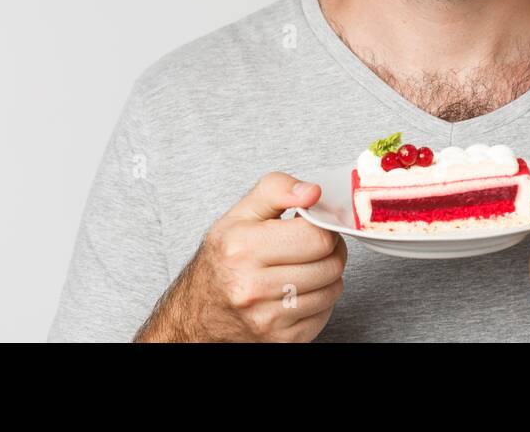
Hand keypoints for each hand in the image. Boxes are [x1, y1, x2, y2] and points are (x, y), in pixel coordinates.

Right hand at [134, 172, 346, 341]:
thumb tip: (312, 192)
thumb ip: (277, 189)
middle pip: (329, 264)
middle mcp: (251, 287)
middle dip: (330, 250)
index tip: (314, 226)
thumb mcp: (240, 214)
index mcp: (242, 248)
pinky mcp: (279, 340)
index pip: (317, 238)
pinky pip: (324, 314)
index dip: (324, 227)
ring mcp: (266, 318)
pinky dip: (320, 300)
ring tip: (307, 265)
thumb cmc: (223, 259)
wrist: (197, 311)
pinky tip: (300, 289)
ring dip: (328, 275)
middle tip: (315, 245)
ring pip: (332, 290)